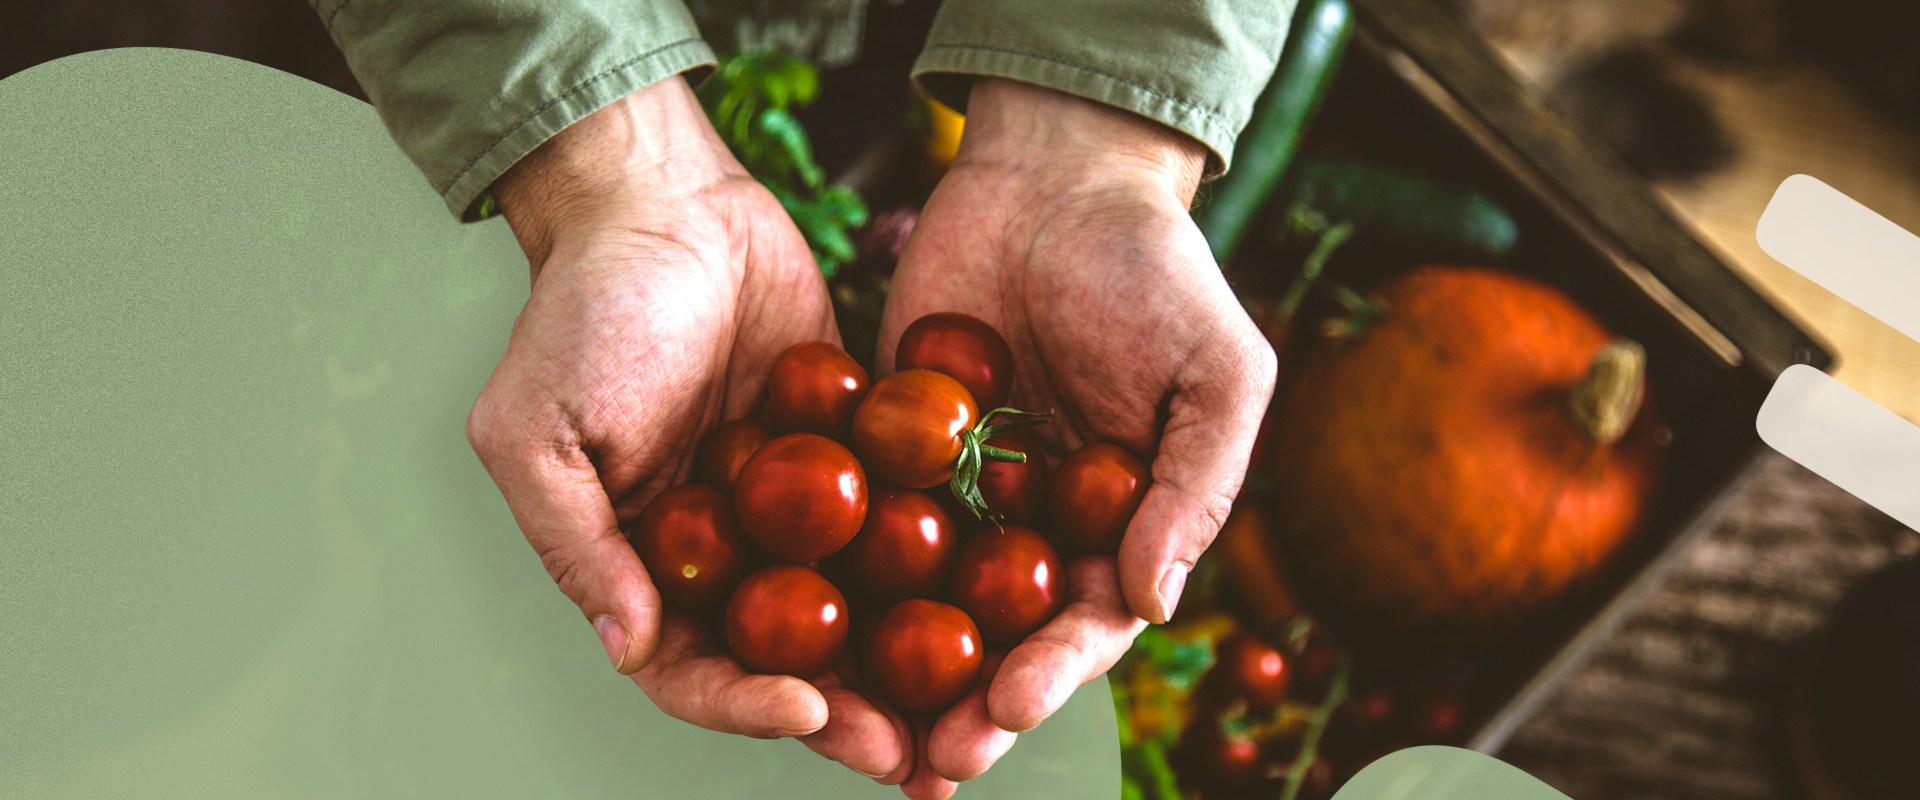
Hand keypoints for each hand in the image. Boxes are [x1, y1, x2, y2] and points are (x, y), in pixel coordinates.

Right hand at [466, 77, 909, 781]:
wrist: (666, 201)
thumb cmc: (584, 310)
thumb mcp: (539, 431)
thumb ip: (578, 543)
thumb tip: (632, 646)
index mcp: (645, 565)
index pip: (692, 669)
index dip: (744, 704)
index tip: (808, 709)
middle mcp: (724, 554)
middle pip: (786, 662)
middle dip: (847, 714)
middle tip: (910, 756)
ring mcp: (794, 508)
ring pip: (854, 609)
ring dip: (902, 665)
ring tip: (967, 706)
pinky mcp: (854, 453)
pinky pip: (898, 518)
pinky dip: (941, 562)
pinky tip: (997, 596)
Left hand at [878, 79, 1277, 789]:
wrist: (1057, 173)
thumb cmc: (1157, 268)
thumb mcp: (1216, 371)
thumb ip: (1195, 487)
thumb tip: (1156, 603)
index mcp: (1117, 525)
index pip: (1085, 624)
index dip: (1051, 673)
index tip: (1008, 705)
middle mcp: (1033, 525)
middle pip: (995, 636)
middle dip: (962, 704)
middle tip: (922, 761)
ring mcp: (956, 490)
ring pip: (919, 600)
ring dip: (890, 670)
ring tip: (851, 727)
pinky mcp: (887, 445)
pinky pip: (857, 515)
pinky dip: (828, 570)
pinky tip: (790, 615)